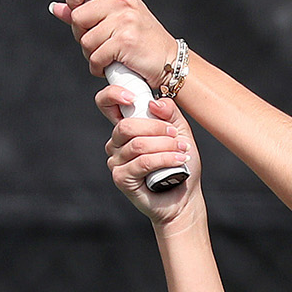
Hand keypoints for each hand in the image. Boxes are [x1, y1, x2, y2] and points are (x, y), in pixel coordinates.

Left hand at [50, 0, 179, 86]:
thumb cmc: (142, 40)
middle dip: (82, 35)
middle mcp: (121, 1)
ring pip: (85, 40)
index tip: (80, 13)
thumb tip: (57, 8)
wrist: (168, 61)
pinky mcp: (125, 40)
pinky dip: (99, 67)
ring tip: (108, 54)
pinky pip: (95, 57)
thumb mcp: (115, 18)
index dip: (73, 0)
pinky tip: (110, 65)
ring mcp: (124, 20)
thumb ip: (85, 11)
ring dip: (91, 54)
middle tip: (99, 41)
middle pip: (77, 17)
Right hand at [99, 87, 199, 223]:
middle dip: (157, 128)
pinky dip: (164, 159)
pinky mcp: (121, 178)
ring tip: (183, 151)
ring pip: (138, 145)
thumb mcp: (180, 132)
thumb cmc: (181, 164)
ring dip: (166, 146)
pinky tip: (179, 161)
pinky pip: (142, 162)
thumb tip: (154, 102)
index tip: (134, 98)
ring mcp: (116, 162)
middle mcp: (116, 144)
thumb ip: (170, 113)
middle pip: (127, 126)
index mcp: (126, 128)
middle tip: (176, 135)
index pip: (106, 103)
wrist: (185, 197)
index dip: (113, 94)